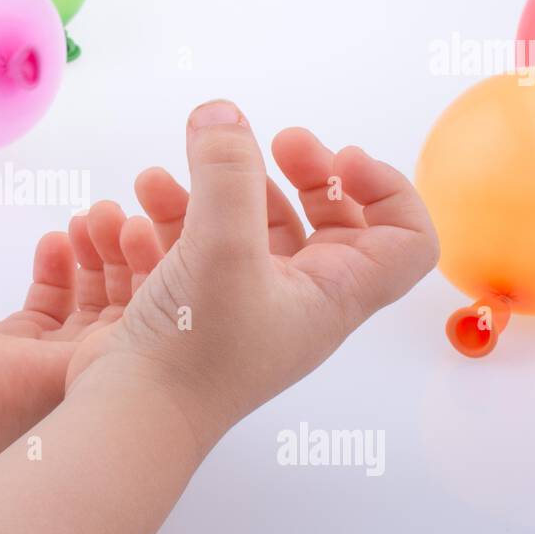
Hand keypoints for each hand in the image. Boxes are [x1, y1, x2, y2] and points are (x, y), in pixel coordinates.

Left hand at [0, 162, 130, 449]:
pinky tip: (130, 233)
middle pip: (92, 304)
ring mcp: (78, 368)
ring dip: (122, 256)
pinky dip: (145, 270)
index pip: (50, 307)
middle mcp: (47, 363)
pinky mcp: (104, 364)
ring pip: (120, 307)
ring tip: (109, 216)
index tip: (57, 232)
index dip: (59, 265)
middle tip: (95, 215)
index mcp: (4, 350)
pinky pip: (140, 314)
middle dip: (97, 255)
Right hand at [67, 100, 439, 450]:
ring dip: (214, 187)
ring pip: (249, 226)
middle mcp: (296, 297)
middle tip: (266, 141)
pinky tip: (134, 206)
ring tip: (173, 169)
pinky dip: (170, 217)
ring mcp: (242, 301)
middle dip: (300, 172)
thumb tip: (220, 114)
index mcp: (333, 293)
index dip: (389, 189)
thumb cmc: (194, 353)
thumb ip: (226, 172)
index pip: (406, 240)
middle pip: (328, 222)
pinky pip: (193, 245)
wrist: (128, 419)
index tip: (340, 159)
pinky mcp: (192, 303)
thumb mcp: (221, 249)